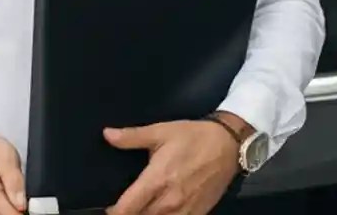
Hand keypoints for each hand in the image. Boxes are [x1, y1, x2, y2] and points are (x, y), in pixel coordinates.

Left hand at [102, 120, 239, 214]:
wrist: (229, 145)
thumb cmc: (192, 137)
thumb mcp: (160, 131)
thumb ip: (131, 137)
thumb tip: (107, 134)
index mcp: (156, 180)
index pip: (127, 208)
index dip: (114, 212)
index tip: (107, 208)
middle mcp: (169, 200)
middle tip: (122, 209)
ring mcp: (185, 210)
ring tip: (138, 211)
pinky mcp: (198, 214)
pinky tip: (159, 213)